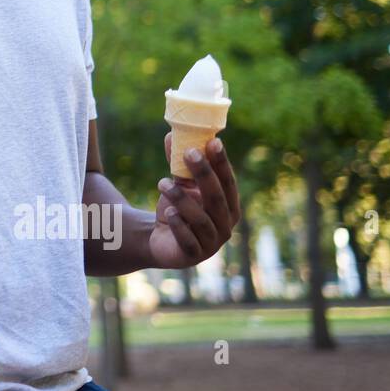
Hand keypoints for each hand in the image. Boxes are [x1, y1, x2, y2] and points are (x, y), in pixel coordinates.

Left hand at [146, 134, 240, 268]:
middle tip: (189, 153)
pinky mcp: (193, 255)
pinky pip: (188, 240)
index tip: (213, 142)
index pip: (228, 182)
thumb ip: (177, 165)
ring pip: (201, 219)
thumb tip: (171, 135)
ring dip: (182, 199)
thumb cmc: (178, 209)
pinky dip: (179, 225)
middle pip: (217, 198)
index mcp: (229, 205)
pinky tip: (168, 212)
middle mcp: (225, 225)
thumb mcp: (178, 185)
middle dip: (204, 174)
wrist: (160, 241)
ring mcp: (211, 243)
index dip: (222, 163)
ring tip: (162, 183)